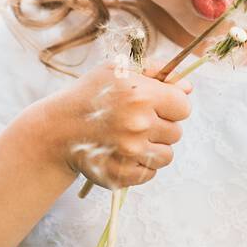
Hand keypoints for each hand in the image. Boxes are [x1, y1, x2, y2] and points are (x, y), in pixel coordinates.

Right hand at [42, 59, 192, 189]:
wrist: (57, 130)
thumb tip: (188, 88)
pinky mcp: (122, 175)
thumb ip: (156, 72)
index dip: (171, 105)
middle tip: (135, 122)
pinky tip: (122, 153)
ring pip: (167, 155)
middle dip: (161, 127)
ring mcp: (130, 153)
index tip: (156, 105)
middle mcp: (138, 124)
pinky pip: (151, 173)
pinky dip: (140, 165)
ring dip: (153, 148)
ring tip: (130, 139)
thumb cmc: (91, 96)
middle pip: (177, 132)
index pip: (183, 107)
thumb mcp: (117, 70)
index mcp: (140, 95)